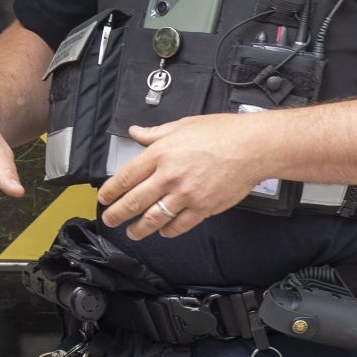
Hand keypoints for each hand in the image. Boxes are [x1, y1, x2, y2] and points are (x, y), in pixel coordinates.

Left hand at [99, 114, 272, 239]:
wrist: (252, 147)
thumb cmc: (222, 133)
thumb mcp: (183, 125)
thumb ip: (156, 133)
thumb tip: (137, 132)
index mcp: (161, 153)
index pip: (126, 177)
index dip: (110, 191)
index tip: (104, 198)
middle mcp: (170, 176)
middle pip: (134, 202)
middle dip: (117, 215)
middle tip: (110, 220)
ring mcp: (185, 194)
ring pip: (153, 219)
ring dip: (139, 229)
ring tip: (132, 232)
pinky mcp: (202, 208)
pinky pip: (179, 225)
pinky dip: (168, 231)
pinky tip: (164, 231)